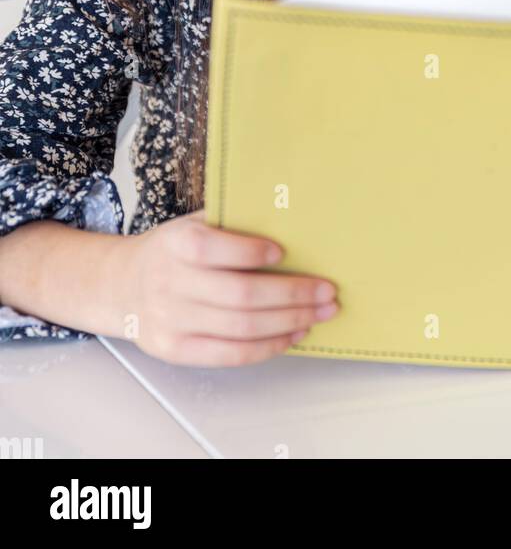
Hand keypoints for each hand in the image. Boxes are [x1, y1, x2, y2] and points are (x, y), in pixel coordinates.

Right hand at [119, 207, 339, 365]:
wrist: (121, 285)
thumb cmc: (172, 250)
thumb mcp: (190, 224)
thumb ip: (229, 223)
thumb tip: (287, 217)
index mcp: (175, 243)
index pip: (213, 249)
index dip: (250, 251)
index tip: (283, 250)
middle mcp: (170, 283)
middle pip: (239, 295)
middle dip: (291, 294)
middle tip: (327, 290)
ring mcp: (171, 321)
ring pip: (240, 328)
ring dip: (288, 322)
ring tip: (320, 313)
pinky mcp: (176, 350)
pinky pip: (230, 354)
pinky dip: (267, 347)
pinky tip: (292, 334)